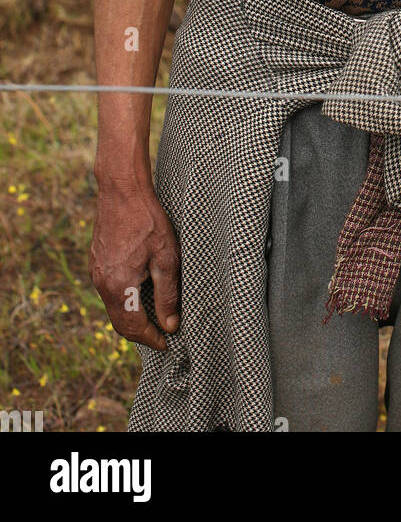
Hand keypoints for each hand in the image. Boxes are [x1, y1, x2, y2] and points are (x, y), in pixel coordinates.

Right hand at [90, 186, 179, 349]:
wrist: (122, 190)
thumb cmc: (148, 220)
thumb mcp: (166, 258)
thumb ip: (167, 294)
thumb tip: (170, 324)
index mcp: (119, 286)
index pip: (133, 327)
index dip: (151, 339)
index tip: (167, 344)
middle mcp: (102, 283)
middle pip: (120, 322)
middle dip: (141, 333)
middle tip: (162, 335)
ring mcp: (96, 272)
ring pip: (114, 307)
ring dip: (132, 317)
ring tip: (155, 317)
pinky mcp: (96, 262)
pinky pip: (109, 291)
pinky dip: (124, 301)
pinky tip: (140, 294)